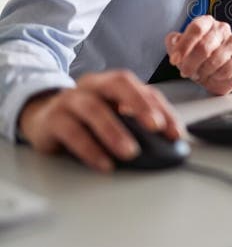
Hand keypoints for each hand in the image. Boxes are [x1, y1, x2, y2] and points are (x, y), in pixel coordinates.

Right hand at [18, 71, 182, 172]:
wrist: (40, 117)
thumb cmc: (84, 118)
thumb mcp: (111, 115)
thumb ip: (136, 124)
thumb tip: (168, 145)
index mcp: (111, 83)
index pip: (142, 88)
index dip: (161, 109)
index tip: (175, 132)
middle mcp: (91, 86)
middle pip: (118, 84)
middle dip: (140, 105)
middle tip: (155, 128)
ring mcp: (70, 100)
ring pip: (93, 109)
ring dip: (115, 132)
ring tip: (130, 152)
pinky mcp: (52, 120)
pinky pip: (72, 132)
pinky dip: (90, 149)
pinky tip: (104, 164)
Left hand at [166, 16, 231, 94]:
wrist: (222, 70)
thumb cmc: (200, 58)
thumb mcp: (183, 50)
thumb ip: (174, 43)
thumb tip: (173, 40)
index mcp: (206, 22)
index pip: (196, 29)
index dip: (184, 46)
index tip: (175, 60)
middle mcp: (222, 29)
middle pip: (204, 46)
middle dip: (190, 63)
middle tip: (186, 72)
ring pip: (215, 60)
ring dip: (203, 71)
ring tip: (200, 74)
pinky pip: (226, 70)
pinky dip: (216, 77)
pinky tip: (213, 76)